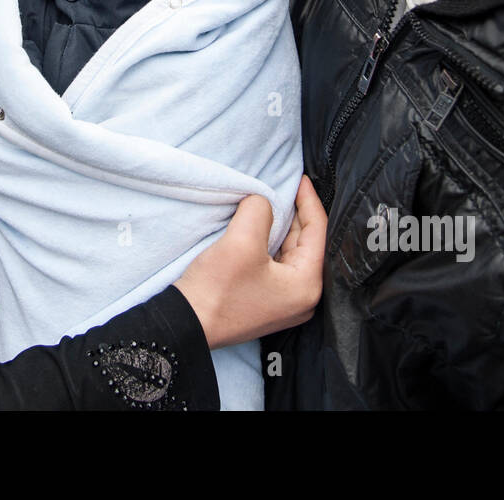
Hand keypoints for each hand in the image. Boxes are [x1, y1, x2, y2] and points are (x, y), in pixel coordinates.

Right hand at [173, 175, 324, 349]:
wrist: (186, 325)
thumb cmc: (217, 290)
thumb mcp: (242, 240)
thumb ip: (260, 210)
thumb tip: (262, 201)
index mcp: (307, 284)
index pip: (317, 231)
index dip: (308, 200)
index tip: (299, 178)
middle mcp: (303, 297)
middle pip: (305, 243)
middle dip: (293, 214)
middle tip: (281, 188)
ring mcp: (284, 302)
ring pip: (289, 252)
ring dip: (278, 228)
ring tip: (268, 203)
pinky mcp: (266, 302)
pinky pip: (275, 264)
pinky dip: (268, 243)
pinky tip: (257, 228)